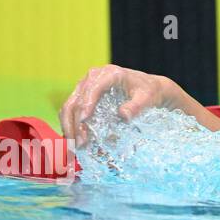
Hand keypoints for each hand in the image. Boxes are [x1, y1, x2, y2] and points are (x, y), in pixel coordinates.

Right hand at [59, 64, 177, 147]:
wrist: (150, 87)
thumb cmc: (149, 92)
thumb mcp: (147, 98)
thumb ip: (136, 106)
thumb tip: (122, 115)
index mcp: (109, 73)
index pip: (92, 90)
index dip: (86, 107)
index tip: (83, 123)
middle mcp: (94, 76)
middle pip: (77, 100)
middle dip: (75, 123)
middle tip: (80, 143)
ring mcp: (86, 84)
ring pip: (69, 106)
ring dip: (69, 126)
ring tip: (75, 145)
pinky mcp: (83, 94)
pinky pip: (71, 109)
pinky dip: (70, 124)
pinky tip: (74, 138)